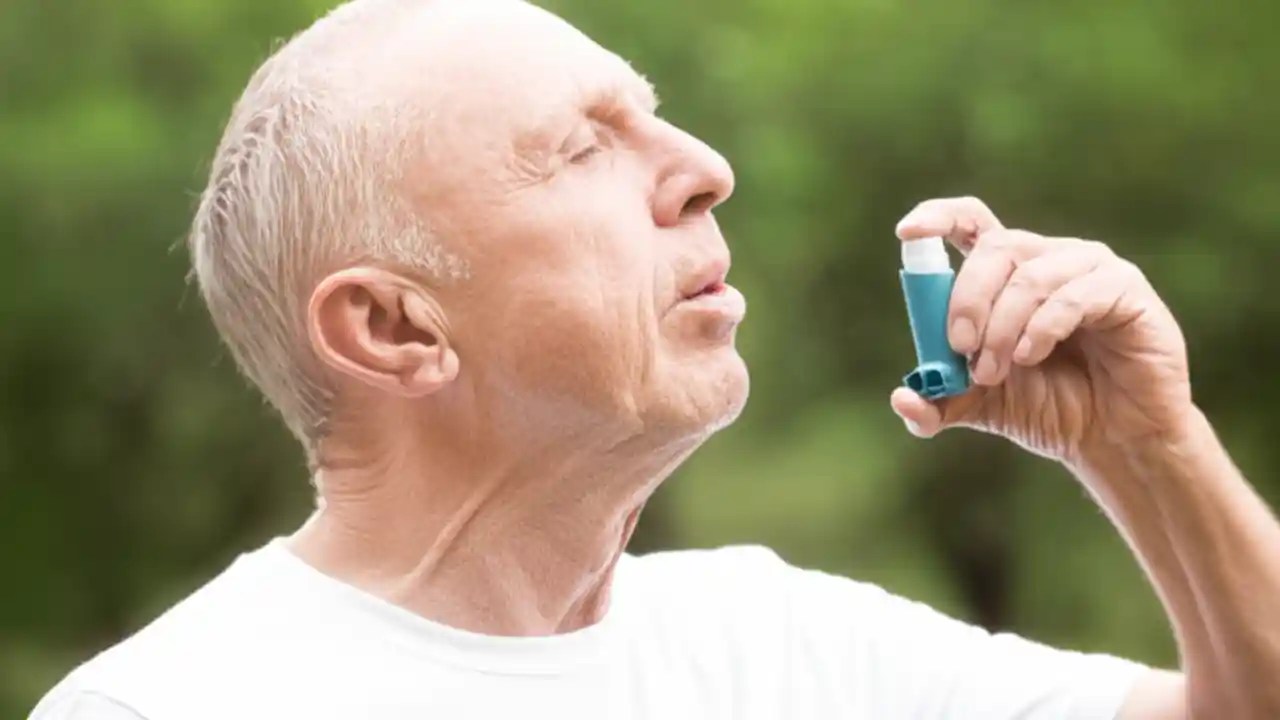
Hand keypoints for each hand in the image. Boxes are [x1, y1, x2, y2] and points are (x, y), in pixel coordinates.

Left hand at [889, 196, 1192, 462]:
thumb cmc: (1050, 410)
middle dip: (967, 300)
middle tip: (960, 347)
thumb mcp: (980, 406)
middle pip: (994, 247)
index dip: (938, 217)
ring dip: (1001, 327)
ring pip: (1029, 275)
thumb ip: (937, 401)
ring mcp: (1089, 267)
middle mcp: (1047, 258)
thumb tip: (900, 399)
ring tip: (993, 370)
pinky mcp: (1124, 288)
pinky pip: (1072, 294)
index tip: (908, 232)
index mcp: (1007, 272)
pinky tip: (1030, 356)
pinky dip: (1041, 327)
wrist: (1113, 440)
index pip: (970, 221)